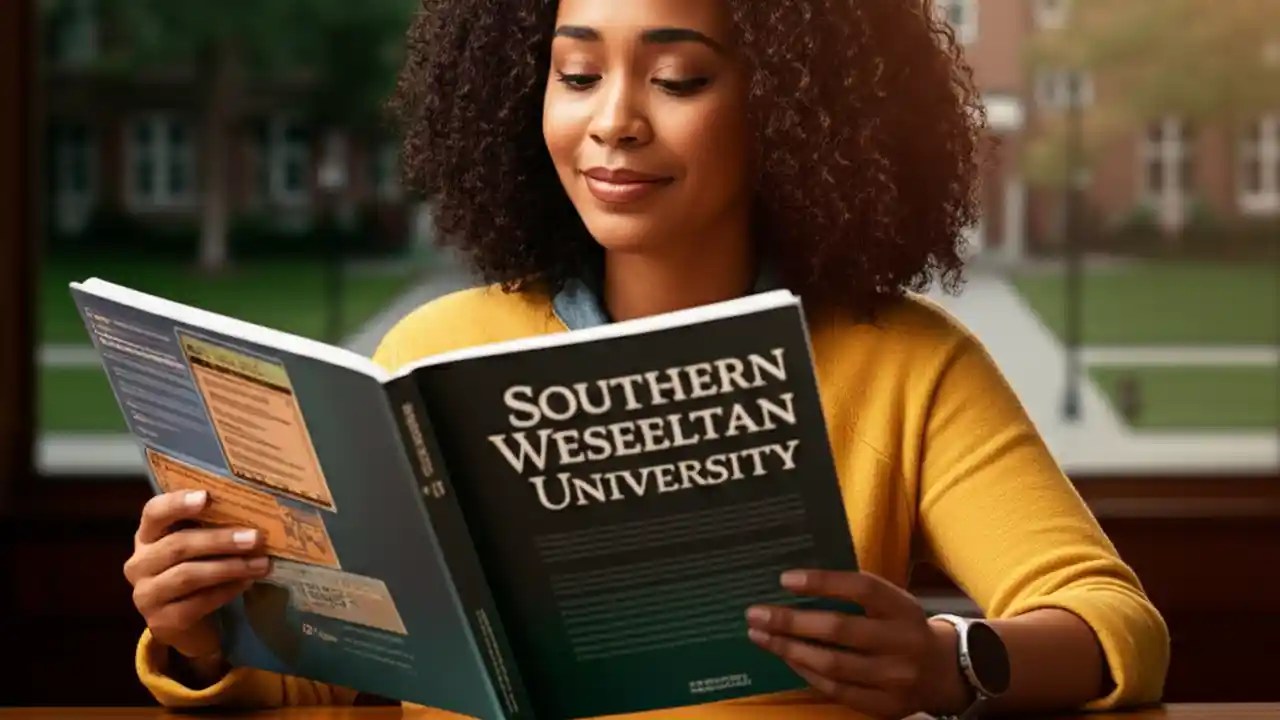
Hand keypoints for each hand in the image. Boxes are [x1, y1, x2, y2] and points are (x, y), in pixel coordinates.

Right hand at [123, 490, 272, 662]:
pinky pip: (197, 603)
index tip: (206, 497)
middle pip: (177, 545)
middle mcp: (139, 563)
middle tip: (255, 538)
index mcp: (147, 536)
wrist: (185, 622)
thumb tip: (252, 510)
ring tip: (261, 563)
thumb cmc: (195, 570)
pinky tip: (247, 582)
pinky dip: (226, 591)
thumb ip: (210, 527)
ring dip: (229, 567)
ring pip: (188, 575)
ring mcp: (146, 594)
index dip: (177, 503)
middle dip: (220, 540)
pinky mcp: (161, 621)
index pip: (153, 513)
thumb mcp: (197, 546)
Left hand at [746, 569, 952, 718]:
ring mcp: (895, 677)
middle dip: (791, 622)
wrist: (944, 672)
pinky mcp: (886, 705)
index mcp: (902, 608)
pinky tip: (786, 658)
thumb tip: (795, 583)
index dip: (823, 582)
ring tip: (760, 636)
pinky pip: (836, 690)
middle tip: (756, 613)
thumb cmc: (902, 626)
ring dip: (789, 649)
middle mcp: (901, 642)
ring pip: (833, 664)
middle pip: (839, 629)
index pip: (862, 588)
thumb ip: (854, 594)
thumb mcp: (892, 602)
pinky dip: (806, 672)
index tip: (785, 579)